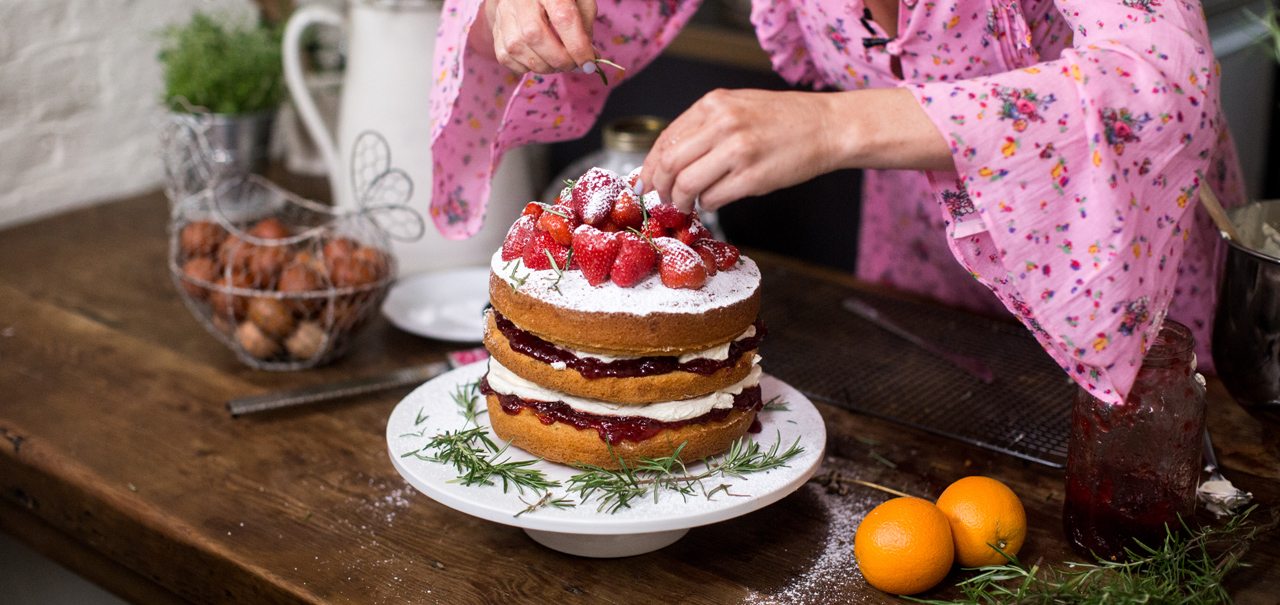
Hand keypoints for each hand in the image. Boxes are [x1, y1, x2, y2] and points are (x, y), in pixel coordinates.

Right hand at [474, 0, 596, 74]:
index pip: (563, 18)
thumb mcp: (580, 0)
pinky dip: (526, 67)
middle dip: (559, 59)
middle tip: (573, 64)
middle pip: (535, 35)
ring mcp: (504, 13)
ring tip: (558, 62)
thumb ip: (586, 26)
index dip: (577, 46)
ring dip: (544, 66)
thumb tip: (588, 57)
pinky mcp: (495, 29)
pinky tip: (539, 59)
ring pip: (519, 49)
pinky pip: (506, 58)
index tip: (589, 64)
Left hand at [639, 88, 954, 212]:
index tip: (648, 181)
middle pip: (668, 164)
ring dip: (680, 200)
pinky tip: (713, 201)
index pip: (665, 139)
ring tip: (686, 204)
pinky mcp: (752, 178)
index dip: (650, 165)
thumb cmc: (784, 119)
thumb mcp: (738, 107)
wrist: (827, 126)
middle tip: (663, 198)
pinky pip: (712, 198)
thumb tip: (668, 157)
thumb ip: (703, 126)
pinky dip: (707, 204)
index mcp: (714, 104)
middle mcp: (722, 124)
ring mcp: (737, 151)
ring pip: (686, 184)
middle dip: (659, 186)